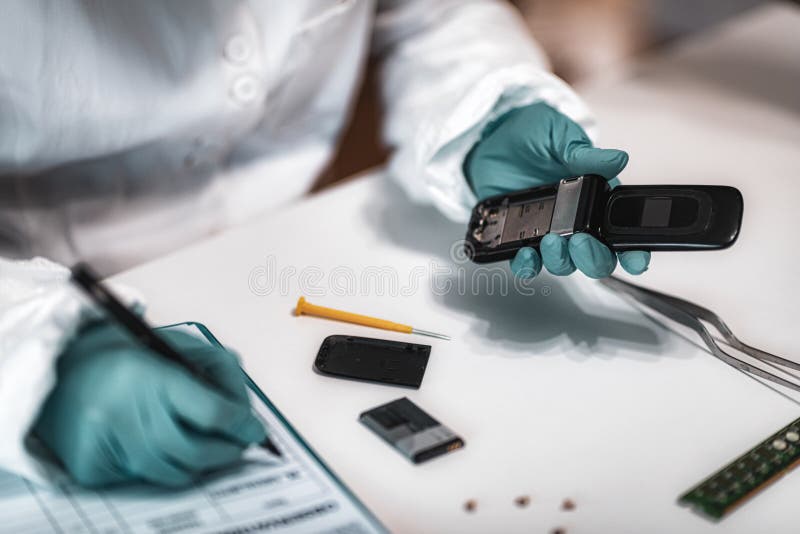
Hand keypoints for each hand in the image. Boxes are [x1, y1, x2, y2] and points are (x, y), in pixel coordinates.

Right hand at [34, 321, 265, 487]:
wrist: (64, 371)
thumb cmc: (131, 358)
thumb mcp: (179, 347)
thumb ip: (220, 372)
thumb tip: (246, 417)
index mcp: (148, 373)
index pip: (210, 411)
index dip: (240, 425)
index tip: (255, 431)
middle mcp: (122, 408)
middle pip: (194, 451)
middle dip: (225, 452)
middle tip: (238, 446)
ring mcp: (103, 441)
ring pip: (170, 472)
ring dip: (195, 464)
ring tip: (201, 446)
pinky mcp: (89, 465)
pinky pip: (142, 480)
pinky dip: (158, 467)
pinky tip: (155, 446)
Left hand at [464, 102, 649, 278]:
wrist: (493, 138)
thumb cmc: (532, 134)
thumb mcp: (561, 137)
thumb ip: (585, 153)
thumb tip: (618, 158)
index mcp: (596, 198)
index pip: (621, 233)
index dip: (633, 252)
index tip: (634, 259)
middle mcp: (576, 221)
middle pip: (596, 258)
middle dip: (593, 258)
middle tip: (580, 241)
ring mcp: (549, 231)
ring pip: (565, 264)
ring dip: (561, 260)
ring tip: (550, 241)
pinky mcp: (522, 236)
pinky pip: (528, 262)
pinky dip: (528, 265)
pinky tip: (525, 254)